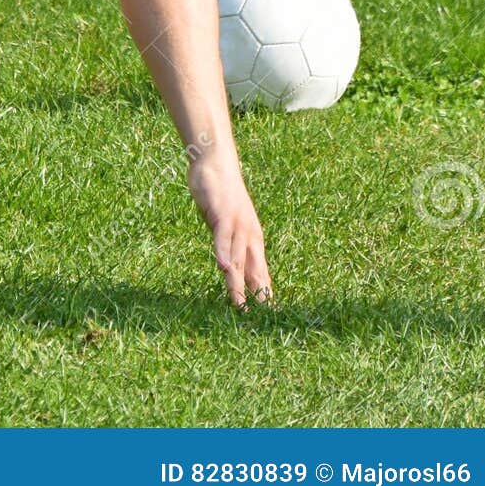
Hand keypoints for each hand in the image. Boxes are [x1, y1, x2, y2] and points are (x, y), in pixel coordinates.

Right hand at [188, 154, 272, 308]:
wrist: (217, 162)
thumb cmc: (221, 194)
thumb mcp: (226, 225)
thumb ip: (229, 245)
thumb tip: (229, 266)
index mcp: (253, 240)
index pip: (260, 275)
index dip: (263, 297)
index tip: (267, 321)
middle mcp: (250, 236)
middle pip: (254, 272)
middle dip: (256, 298)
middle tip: (258, 322)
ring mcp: (237, 226)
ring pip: (238, 259)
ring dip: (237, 283)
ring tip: (239, 304)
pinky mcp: (222, 216)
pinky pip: (222, 237)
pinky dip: (222, 252)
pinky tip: (222, 267)